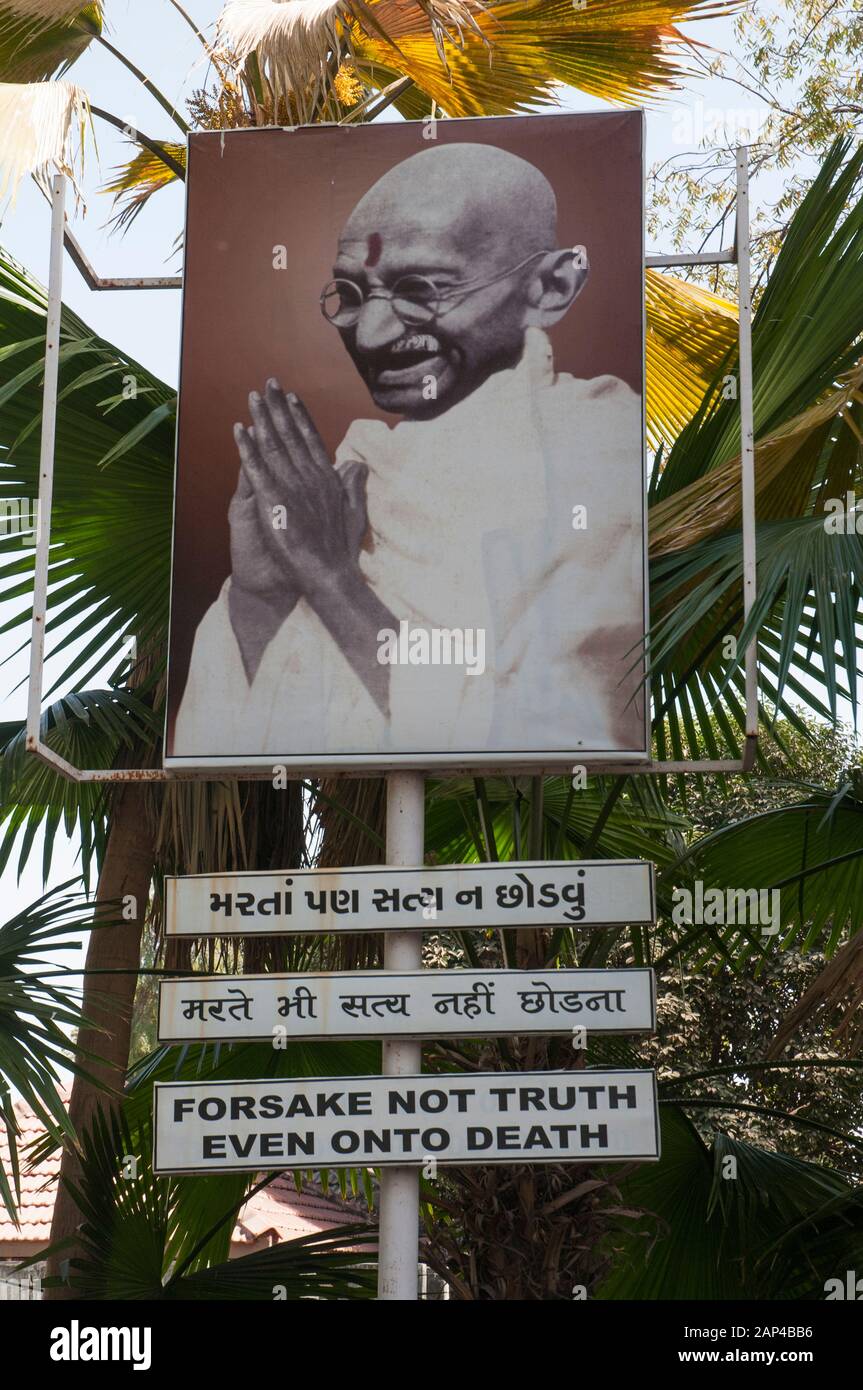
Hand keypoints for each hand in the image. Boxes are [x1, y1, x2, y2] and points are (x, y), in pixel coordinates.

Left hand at [237, 380, 369, 600]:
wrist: (329, 574)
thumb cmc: (341, 550)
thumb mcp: (354, 513)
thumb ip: (354, 485)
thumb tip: (358, 464)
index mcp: (327, 479)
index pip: (311, 440)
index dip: (299, 417)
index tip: (291, 398)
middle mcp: (310, 476)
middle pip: (291, 434)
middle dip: (278, 407)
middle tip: (268, 383)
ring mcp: (292, 487)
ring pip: (273, 445)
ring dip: (262, 418)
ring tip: (252, 397)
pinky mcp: (274, 500)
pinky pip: (256, 468)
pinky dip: (246, 448)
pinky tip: (238, 430)